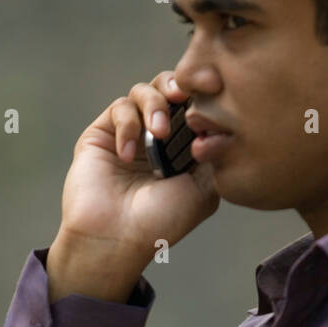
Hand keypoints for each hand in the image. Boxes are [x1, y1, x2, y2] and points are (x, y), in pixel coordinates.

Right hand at [56, 71, 220, 271]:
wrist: (115, 239)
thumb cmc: (160, 222)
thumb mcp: (203, 191)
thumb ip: (215, 155)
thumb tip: (224, 122)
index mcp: (184, 150)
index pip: (196, 107)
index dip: (204, 95)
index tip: (215, 92)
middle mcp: (158, 139)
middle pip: (171, 88)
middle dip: (180, 87)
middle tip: (184, 98)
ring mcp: (131, 134)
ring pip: (145, 91)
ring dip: (155, 104)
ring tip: (159, 133)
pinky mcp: (102, 133)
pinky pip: (120, 108)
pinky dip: (128, 126)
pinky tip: (129, 156)